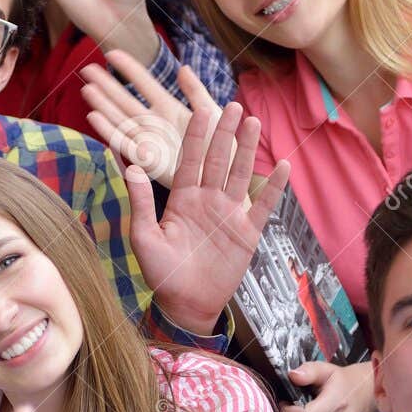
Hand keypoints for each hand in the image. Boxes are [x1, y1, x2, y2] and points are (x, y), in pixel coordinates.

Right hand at [82, 50, 221, 185]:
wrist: (228, 180)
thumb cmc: (224, 148)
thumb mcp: (213, 112)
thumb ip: (196, 91)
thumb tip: (182, 67)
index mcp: (169, 108)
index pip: (144, 83)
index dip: (129, 68)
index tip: (112, 53)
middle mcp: (155, 123)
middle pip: (124, 100)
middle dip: (106, 85)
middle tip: (87, 69)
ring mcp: (149, 141)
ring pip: (119, 119)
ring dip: (103, 105)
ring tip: (87, 89)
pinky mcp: (148, 161)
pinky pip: (124, 144)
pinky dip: (109, 131)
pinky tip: (94, 116)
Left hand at [125, 101, 290, 335]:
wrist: (185, 305)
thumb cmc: (161, 274)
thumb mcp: (143, 238)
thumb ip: (140, 203)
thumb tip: (129, 166)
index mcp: (182, 200)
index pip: (190, 161)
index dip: (196, 136)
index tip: (201, 111)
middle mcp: (207, 201)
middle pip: (218, 160)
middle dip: (224, 133)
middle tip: (232, 106)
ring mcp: (229, 214)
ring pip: (240, 174)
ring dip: (247, 149)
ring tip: (253, 123)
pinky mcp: (247, 232)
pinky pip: (263, 205)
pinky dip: (274, 186)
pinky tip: (282, 165)